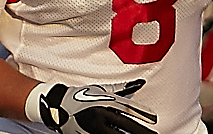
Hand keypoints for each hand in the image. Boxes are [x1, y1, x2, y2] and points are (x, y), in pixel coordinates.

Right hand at [34, 79, 156, 133]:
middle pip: (126, 126)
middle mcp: (101, 116)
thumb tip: (139, 83)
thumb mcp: (101, 90)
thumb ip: (121, 89)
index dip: (143, 115)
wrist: (58, 105)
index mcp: (104, 102)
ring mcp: (93, 128)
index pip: (129, 109)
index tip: (154, 119)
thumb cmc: (81, 96)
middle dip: (142, 132)